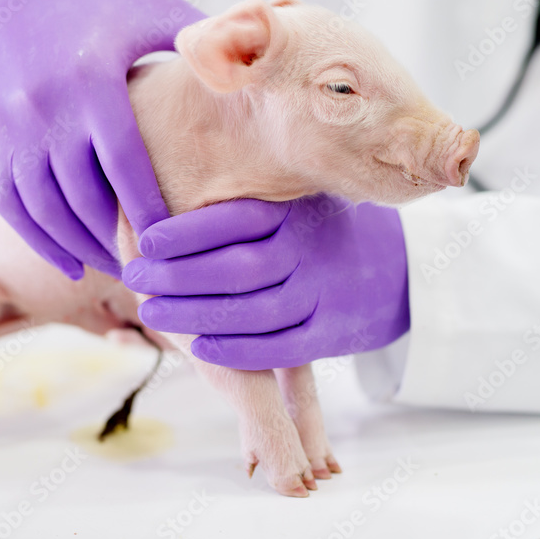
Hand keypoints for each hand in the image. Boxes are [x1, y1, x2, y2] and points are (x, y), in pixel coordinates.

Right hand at [0, 0, 204, 278]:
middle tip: (154, 268)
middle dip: (120, 241)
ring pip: (46, 211)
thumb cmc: (98, 1)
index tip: (176, 244)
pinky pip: (11, 207)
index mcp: (90, 79)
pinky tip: (72, 265)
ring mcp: (7, 128)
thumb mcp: (152, 8)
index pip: (127, 164)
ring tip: (120, 268)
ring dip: (83, 249)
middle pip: (85, 198)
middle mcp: (43, 107)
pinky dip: (41, 243)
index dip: (151, 211)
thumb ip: (203, 46)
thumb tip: (266, 73)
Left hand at [122, 197, 409, 369]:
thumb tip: (166, 189)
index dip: (187, 231)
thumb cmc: (325, 231)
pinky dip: (241, 349)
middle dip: (178, 276)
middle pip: (240, 268)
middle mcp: (314, 249)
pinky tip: (201, 348)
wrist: (404, 269)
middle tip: (135, 278)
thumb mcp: (298, 201)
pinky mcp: (336, 331)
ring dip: (197, 315)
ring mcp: (328, 292)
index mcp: (299, 210)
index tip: (145, 239)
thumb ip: (250, 201)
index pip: (238, 219)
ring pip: (257, 311)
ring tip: (151, 312)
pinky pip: (285, 346)